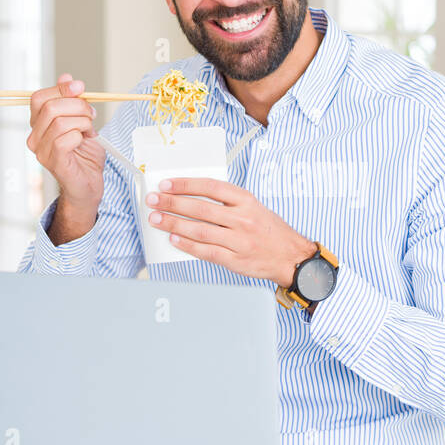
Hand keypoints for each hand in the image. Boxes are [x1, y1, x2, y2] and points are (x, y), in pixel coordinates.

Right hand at [27, 72, 105, 210]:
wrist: (89, 184)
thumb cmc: (84, 155)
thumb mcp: (81, 121)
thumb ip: (72, 102)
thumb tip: (67, 78)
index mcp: (39, 125)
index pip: (38, 98)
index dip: (60, 88)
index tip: (80, 87)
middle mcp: (35, 137)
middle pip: (49, 107)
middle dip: (77, 105)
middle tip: (91, 114)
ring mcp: (42, 151)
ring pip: (59, 122)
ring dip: (82, 121)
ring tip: (89, 129)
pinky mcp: (54, 162)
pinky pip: (65, 139)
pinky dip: (80, 136)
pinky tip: (83, 142)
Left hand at [145, 178, 316, 287]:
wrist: (291, 256)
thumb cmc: (269, 230)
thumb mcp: (253, 207)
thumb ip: (226, 202)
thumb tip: (191, 196)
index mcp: (246, 201)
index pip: (211, 187)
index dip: (186, 184)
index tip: (166, 184)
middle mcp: (243, 219)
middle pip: (201, 209)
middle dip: (172, 203)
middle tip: (153, 201)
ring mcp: (239, 241)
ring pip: (200, 231)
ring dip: (174, 224)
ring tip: (156, 219)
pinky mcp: (236, 260)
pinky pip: (207, 252)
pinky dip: (188, 246)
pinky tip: (174, 240)